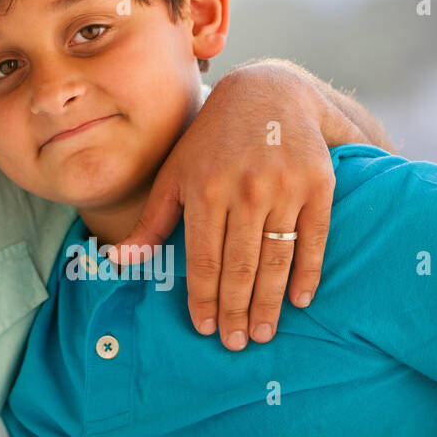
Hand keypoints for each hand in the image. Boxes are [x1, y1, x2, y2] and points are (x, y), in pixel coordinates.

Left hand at [113, 64, 341, 350]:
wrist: (268, 94)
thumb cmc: (210, 141)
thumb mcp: (174, 173)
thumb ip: (153, 220)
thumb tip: (119, 259)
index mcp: (204, 189)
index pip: (203, 258)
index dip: (204, 297)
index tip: (203, 328)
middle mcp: (244, 190)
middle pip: (240, 265)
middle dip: (235, 309)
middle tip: (236, 343)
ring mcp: (283, 188)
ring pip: (276, 257)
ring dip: (269, 301)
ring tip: (263, 332)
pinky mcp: (318, 186)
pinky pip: (314, 239)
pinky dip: (308, 272)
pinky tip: (299, 300)